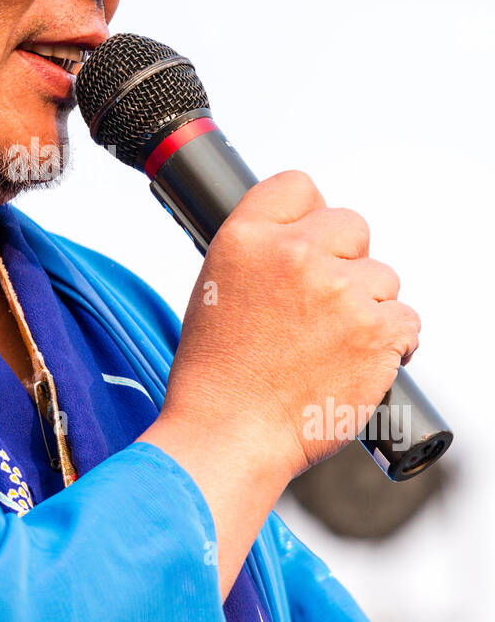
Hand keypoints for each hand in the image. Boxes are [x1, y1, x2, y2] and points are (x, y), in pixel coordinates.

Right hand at [155, 169, 420, 485]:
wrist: (230, 434)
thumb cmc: (218, 375)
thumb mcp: (215, 289)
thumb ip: (260, 254)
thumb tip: (304, 242)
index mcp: (247, 238)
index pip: (298, 187)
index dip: (308, 217)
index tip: (310, 245)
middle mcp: (294, 255)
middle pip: (351, 225)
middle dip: (345, 261)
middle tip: (323, 306)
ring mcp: (339, 291)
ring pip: (382, 277)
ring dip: (368, 307)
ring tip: (332, 347)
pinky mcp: (375, 331)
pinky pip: (406, 319)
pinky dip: (393, 343)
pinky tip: (360, 362)